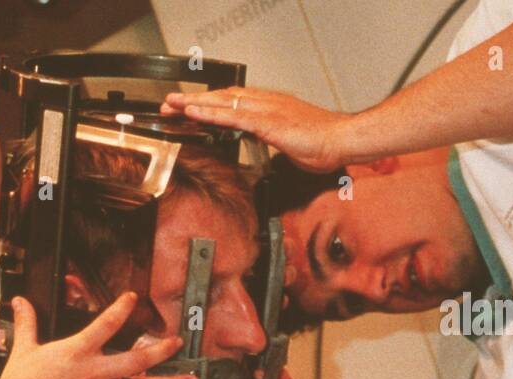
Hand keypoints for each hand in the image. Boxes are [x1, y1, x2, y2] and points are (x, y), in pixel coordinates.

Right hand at [0, 293, 198, 378]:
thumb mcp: (23, 349)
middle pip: (138, 357)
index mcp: (76, 350)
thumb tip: (20, 301)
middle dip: (163, 349)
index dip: (122, 308)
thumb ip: (27, 323)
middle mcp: (93, 372)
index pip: (106, 323)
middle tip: (178, 343)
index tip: (134, 298)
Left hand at [162, 87, 351, 173]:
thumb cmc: (323, 144)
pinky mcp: (268, 121)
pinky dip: (210, 114)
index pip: (231, 101)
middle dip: (193, 101)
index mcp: (269, 107)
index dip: (208, 104)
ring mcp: (266, 109)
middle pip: (221, 97)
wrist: (343, 140)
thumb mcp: (288, 143)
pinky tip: (194, 113)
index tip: (187, 110)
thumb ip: (270, 142)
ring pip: (222, 102)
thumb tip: (261, 148)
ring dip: (194, 103)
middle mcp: (265, 102)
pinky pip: (233, 116)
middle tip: (169, 105)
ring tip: (172, 105)